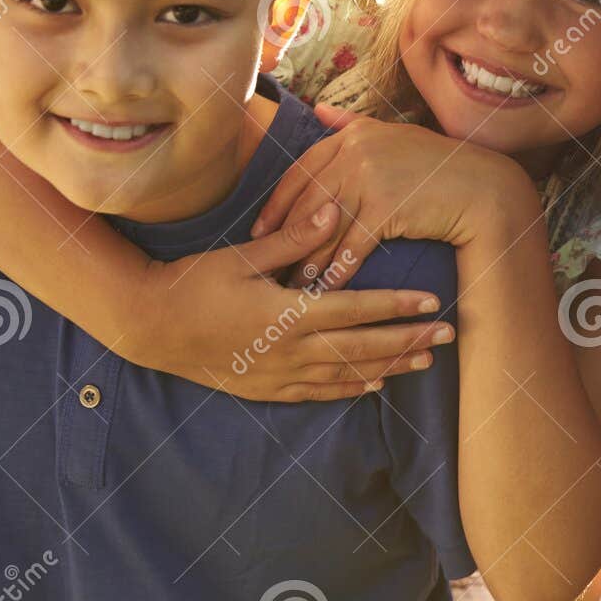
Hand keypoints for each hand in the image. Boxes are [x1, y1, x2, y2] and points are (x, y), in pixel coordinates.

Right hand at [132, 204, 454, 400]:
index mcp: (287, 315)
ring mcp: (280, 374)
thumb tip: (333, 207)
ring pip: (349, 373)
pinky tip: (377, 383)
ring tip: (427, 358)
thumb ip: (293, 237)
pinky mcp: (268, 389)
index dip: (398, 306)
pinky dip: (352, 388)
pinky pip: (320, 393)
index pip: (357, 309)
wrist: (149, 327)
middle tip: (450, 334)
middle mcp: (290, 350)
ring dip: (391, 365)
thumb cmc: (194, 283)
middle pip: (364, 347)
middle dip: (411, 340)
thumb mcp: (243, 256)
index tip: (434, 300)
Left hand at [249, 114, 538, 286]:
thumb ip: (352, 124)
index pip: (300, 171)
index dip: (276, 206)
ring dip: (308, 261)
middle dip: (287, 238)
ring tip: (293, 285)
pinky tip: (327, 289)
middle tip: (269, 266)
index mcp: (353, 136)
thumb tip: (318, 110)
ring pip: (326, 226)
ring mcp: (371, 177)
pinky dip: (338, 270)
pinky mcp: (387, 206)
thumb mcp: (393, 135)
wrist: (482, 187)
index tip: (260, 232)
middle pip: (308, 201)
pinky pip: (353, 245)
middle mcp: (357, 151)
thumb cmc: (438, 166)